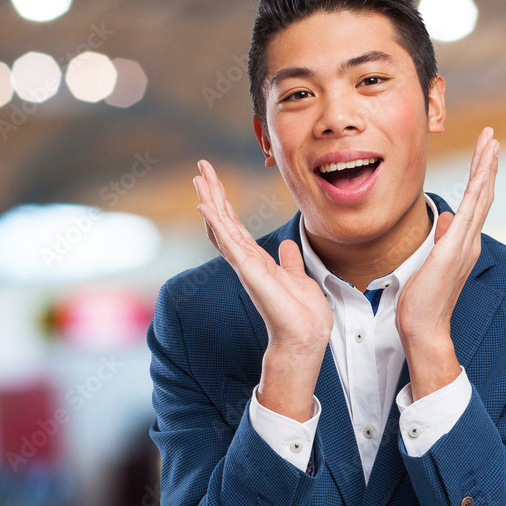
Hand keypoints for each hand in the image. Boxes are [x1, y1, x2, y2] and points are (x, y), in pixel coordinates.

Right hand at [193, 159, 332, 358]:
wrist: (306, 337)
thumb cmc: (302, 314)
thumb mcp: (298, 278)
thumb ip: (289, 262)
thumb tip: (288, 244)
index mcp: (257, 261)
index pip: (235, 225)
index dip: (224, 202)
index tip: (214, 179)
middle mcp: (247, 261)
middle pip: (224, 221)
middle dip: (213, 193)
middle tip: (201, 168)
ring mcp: (246, 267)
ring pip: (223, 228)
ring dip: (210, 202)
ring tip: (200, 179)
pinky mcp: (250, 273)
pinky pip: (230, 244)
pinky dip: (217, 225)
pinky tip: (205, 207)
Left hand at [396, 126, 498, 346]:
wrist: (423, 328)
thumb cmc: (423, 301)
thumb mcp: (430, 261)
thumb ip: (441, 238)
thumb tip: (444, 219)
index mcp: (463, 244)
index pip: (474, 203)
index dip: (480, 176)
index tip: (483, 152)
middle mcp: (470, 242)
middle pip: (482, 195)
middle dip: (487, 164)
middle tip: (492, 136)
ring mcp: (465, 245)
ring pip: (479, 199)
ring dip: (486, 169)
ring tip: (491, 142)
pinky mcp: (454, 250)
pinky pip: (470, 214)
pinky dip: (478, 190)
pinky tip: (482, 171)